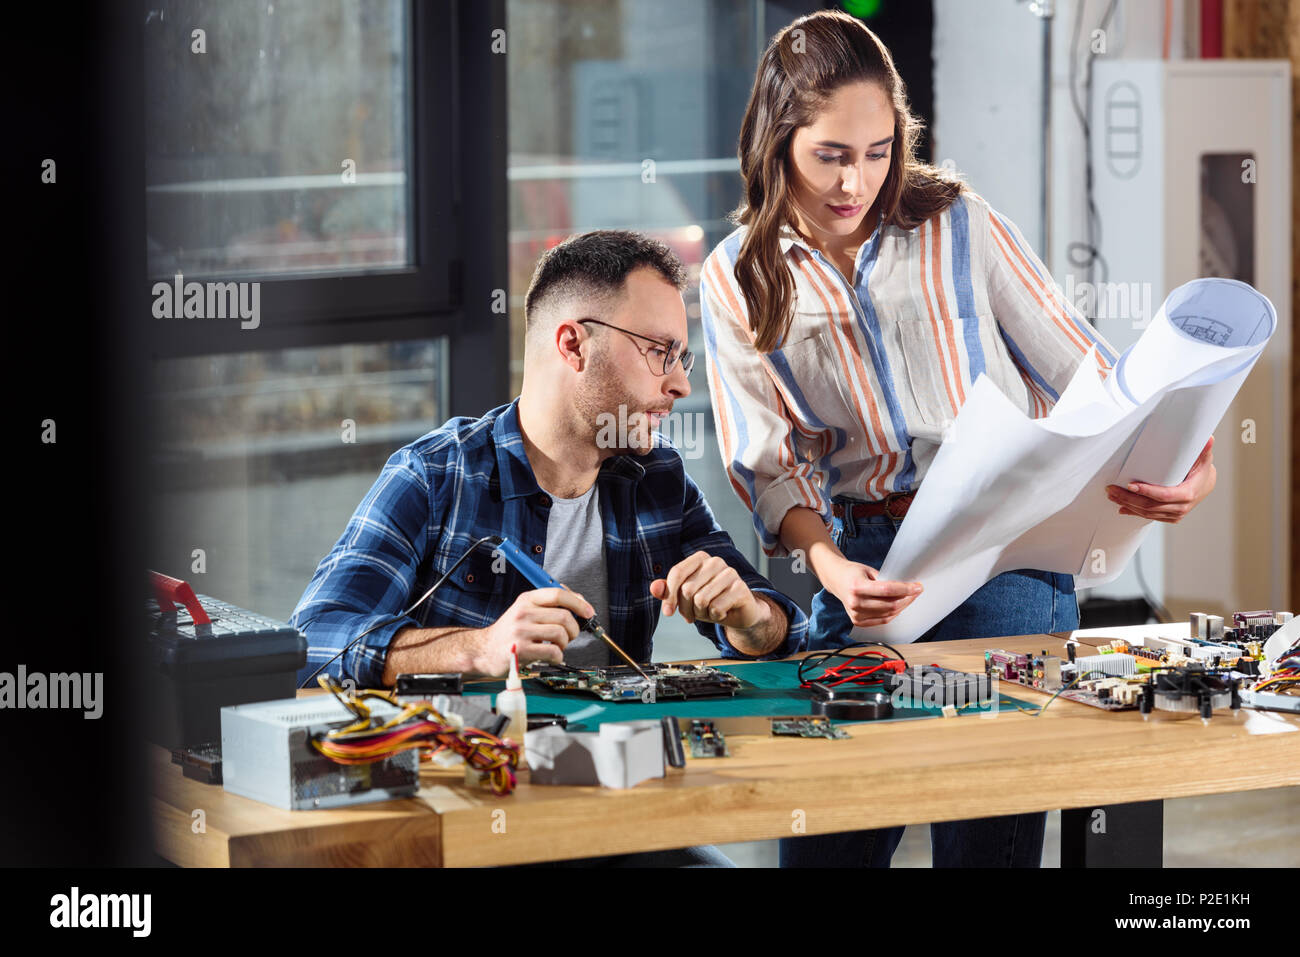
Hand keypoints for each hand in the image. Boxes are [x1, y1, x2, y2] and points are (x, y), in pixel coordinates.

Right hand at [474, 587, 593, 675]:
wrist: (483, 650)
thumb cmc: (508, 633)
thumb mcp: (524, 610)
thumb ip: (548, 605)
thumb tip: (579, 601)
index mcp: (526, 600)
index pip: (558, 593)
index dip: (578, 602)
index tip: (588, 612)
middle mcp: (523, 612)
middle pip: (564, 616)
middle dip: (574, 629)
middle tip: (569, 636)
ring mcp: (521, 631)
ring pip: (560, 634)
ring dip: (565, 643)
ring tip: (557, 646)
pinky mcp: (521, 650)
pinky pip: (553, 651)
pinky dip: (558, 656)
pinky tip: (551, 656)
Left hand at [651, 551, 763, 629]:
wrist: (739, 612)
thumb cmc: (709, 601)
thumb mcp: (685, 598)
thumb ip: (668, 591)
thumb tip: (653, 588)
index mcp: (700, 558)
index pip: (677, 573)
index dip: (669, 595)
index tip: (668, 613)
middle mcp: (715, 562)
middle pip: (687, 589)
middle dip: (686, 609)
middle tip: (693, 614)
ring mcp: (730, 573)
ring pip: (701, 600)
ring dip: (701, 613)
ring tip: (709, 611)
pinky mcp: (740, 588)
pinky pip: (716, 608)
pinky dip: (715, 616)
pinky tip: (723, 612)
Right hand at [824, 557, 921, 627]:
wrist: (836, 579)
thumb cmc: (852, 573)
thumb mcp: (869, 570)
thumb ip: (885, 580)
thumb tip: (905, 587)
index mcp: (857, 587)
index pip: (887, 590)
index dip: (906, 589)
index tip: (917, 587)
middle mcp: (855, 602)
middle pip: (890, 605)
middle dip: (907, 598)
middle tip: (916, 591)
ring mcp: (855, 614)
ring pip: (888, 614)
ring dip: (902, 606)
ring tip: (909, 598)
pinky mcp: (857, 621)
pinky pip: (882, 620)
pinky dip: (893, 614)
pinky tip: (898, 607)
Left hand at [1106, 436, 1216, 523]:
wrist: (1205, 486)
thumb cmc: (1200, 470)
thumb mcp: (1203, 459)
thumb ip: (1204, 449)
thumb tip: (1209, 438)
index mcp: (1188, 493)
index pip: (1164, 495)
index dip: (1146, 491)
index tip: (1130, 485)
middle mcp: (1181, 507)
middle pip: (1150, 506)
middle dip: (1128, 498)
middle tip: (1111, 489)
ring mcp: (1174, 514)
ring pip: (1147, 513)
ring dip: (1127, 504)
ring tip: (1112, 495)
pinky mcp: (1169, 517)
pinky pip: (1149, 517)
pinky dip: (1134, 512)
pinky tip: (1121, 508)